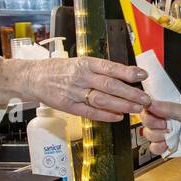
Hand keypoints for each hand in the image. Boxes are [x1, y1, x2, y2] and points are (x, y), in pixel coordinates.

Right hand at [0, 56, 149, 121]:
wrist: (34, 77)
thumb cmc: (61, 70)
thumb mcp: (80, 63)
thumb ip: (101, 70)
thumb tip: (126, 76)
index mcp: (85, 63)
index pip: (110, 67)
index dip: (127, 72)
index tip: (143, 76)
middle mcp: (81, 76)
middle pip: (109, 85)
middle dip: (130, 93)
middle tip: (146, 99)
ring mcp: (74, 92)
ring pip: (101, 99)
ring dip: (121, 105)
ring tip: (136, 109)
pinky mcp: (68, 106)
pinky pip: (89, 112)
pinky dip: (105, 115)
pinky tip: (118, 117)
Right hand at [140, 99, 180, 161]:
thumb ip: (170, 109)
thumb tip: (151, 104)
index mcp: (174, 104)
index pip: (152, 102)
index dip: (148, 106)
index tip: (149, 109)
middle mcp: (170, 117)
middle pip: (147, 119)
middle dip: (153, 123)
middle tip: (165, 125)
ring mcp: (170, 132)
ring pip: (149, 134)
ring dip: (157, 136)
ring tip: (171, 136)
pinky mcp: (172, 146)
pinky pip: (155, 147)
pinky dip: (159, 147)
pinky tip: (168, 145)